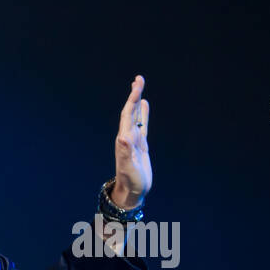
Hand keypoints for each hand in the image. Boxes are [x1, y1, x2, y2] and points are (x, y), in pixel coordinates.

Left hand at [112, 75, 151, 207]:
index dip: (132, 99)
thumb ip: (126, 152)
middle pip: (130, 111)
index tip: (138, 85)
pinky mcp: (140, 145)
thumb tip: (124, 137)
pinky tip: (145, 105)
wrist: (132, 191)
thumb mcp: (129, 167)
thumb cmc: (131, 182)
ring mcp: (134, 140)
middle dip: (134, 95)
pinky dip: (144, 114)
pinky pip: (142, 125)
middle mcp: (127, 137)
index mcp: (124, 139)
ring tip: (139, 86)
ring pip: (136, 116)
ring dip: (138, 101)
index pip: (127, 114)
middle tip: (139, 78)